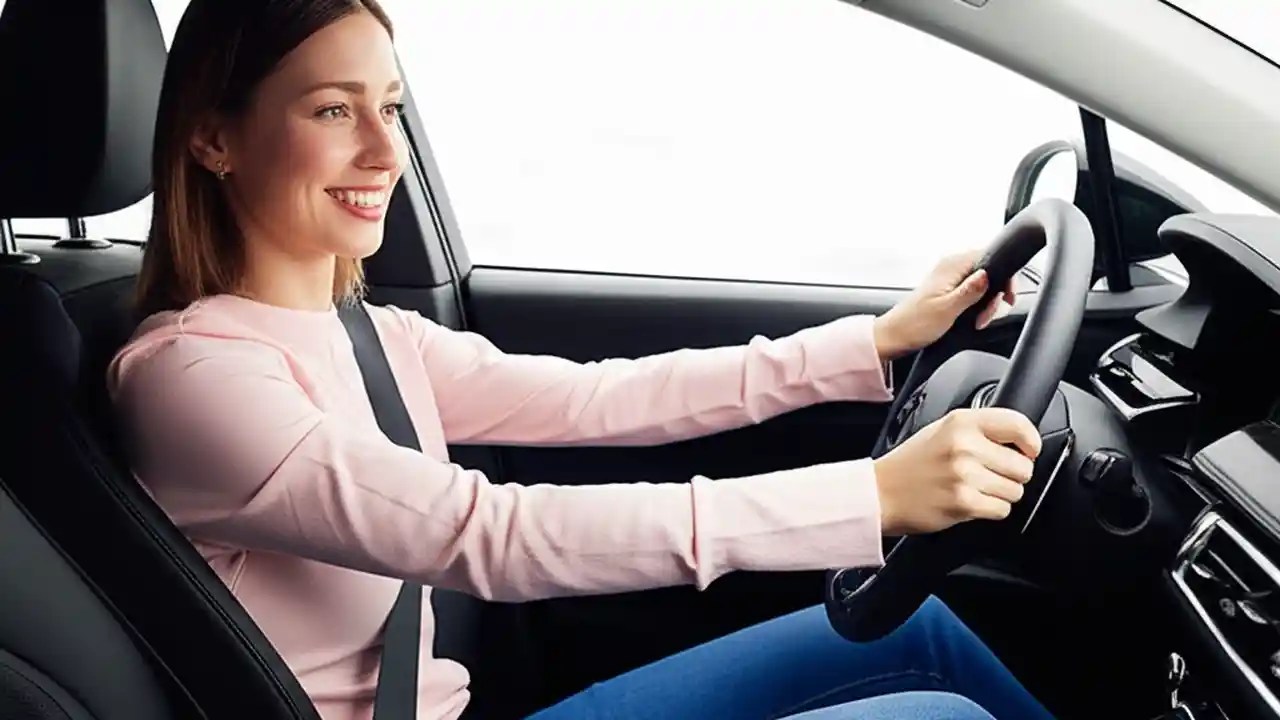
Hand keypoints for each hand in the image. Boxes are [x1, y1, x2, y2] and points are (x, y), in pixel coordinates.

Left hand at [872, 250, 1016, 360]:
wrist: (895, 336)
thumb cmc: (915, 324)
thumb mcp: (948, 308)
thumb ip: (971, 291)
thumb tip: (989, 275)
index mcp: (952, 266)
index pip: (990, 256)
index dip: (1004, 276)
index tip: (1006, 297)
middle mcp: (951, 268)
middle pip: (990, 273)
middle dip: (994, 296)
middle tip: (986, 316)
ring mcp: (950, 279)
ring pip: (983, 286)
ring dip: (986, 305)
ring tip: (977, 321)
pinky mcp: (948, 291)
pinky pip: (972, 294)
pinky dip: (977, 308)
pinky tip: (972, 320)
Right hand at [872, 407, 1041, 534]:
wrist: (881, 493)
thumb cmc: (911, 464)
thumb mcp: (942, 430)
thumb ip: (979, 430)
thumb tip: (1020, 442)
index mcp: (961, 422)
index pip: (1018, 425)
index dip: (1031, 442)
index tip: (1029, 451)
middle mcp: (964, 445)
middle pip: (1023, 466)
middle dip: (1012, 475)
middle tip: (990, 476)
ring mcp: (964, 475)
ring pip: (1015, 490)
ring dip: (1001, 494)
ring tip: (976, 489)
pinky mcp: (963, 502)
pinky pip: (1002, 510)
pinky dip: (990, 510)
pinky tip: (970, 503)